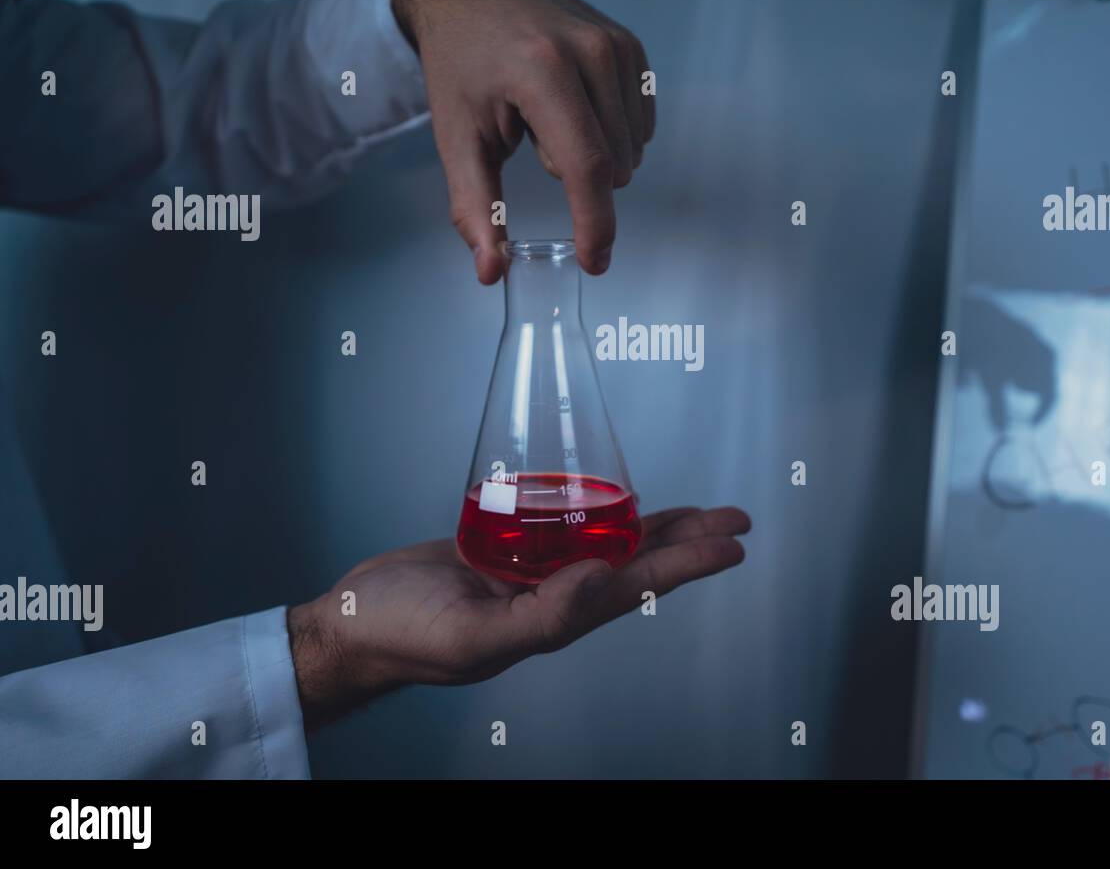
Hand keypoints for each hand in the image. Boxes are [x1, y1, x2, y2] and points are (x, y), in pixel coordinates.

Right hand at [288, 506, 747, 729]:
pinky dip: (593, 512)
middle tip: (734, 516)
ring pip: (605, 543)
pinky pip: (561, 527)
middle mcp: (551, 594)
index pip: (639, 586)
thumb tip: (603, 580)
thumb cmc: (403, 637)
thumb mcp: (473, 637)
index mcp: (555, 618)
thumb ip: (542, 617)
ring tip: (696, 510)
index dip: (690, 563)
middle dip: (688, 539)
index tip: (734, 543)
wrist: (348, 625)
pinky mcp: (502, 548)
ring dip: (653, 525)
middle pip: (636, 562)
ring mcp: (528, 572)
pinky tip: (609, 499)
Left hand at [390, 0, 654, 283]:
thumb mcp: (457, 138)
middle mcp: (589, 52)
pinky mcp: (632, 47)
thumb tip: (493, 272)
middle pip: (611, 167)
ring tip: (549, 114)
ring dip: (592, 154)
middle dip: (573, 174)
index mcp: (542, 71)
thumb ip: (477, 209)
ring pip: (630, 152)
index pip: (586, 166)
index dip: (594, 224)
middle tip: (529, 133)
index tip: (594, 262)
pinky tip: (575, 106)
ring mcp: (616, 46)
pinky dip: (610, 134)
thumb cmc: (460, 65)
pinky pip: (640, 127)